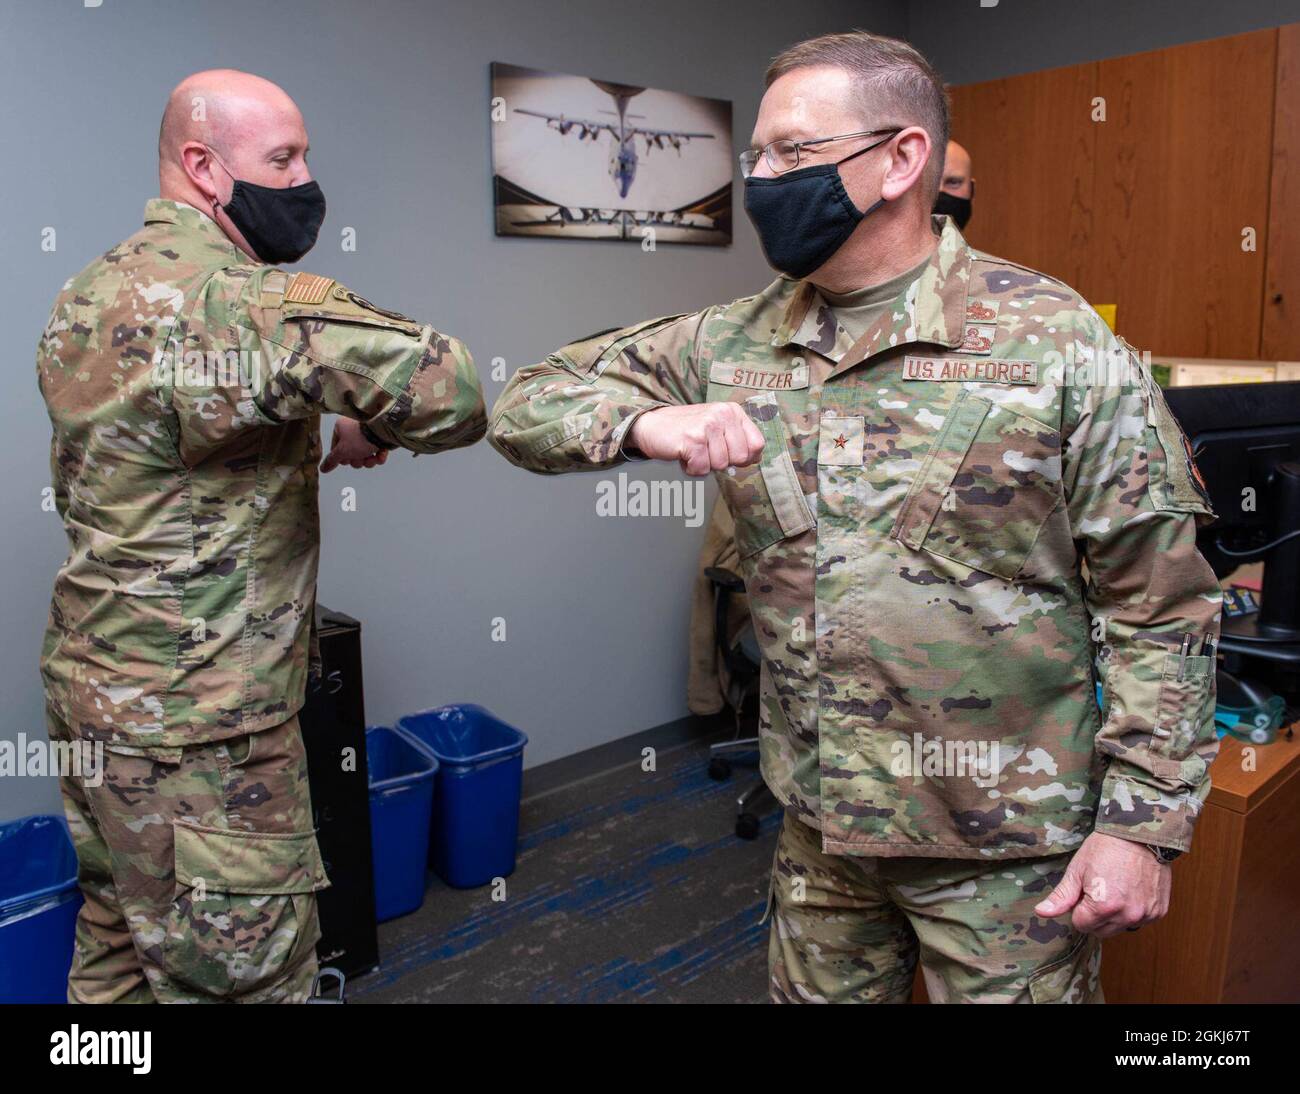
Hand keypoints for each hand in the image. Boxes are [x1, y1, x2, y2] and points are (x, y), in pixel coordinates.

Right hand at [321, 418, 388, 472]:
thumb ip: (332, 460)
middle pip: (351, 454)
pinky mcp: (379, 438)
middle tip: (360, 455)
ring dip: (368, 460)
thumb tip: (323, 468)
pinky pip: (376, 452)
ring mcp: (367, 433)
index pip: (336, 448)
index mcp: (341, 427)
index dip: (342, 457)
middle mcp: (353, 429)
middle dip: (358, 459)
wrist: (383, 431)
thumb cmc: (360, 437)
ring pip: (364, 455)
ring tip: (372, 455)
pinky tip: (380, 454)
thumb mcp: (342, 451)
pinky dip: (378, 456)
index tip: (347, 457)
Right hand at [627, 403, 765, 476]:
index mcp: (732, 411)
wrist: (651, 426)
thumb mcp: (718, 428)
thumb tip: (755, 458)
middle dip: (722, 462)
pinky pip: (702, 469)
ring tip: (693, 451)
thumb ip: (738, 439)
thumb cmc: (687, 431)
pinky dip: (691, 469)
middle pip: (740, 458)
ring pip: (720, 465)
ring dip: (704, 465)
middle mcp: (722, 414)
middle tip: (705, 451)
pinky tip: (684, 455)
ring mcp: (707, 425)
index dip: (745, 457)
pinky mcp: (693, 439)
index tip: (727, 454)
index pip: (757, 444)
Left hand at [1034, 831, 1172, 937]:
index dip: (1078, 908)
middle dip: (1095, 915)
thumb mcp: (1077, 870)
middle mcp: (1127, 915)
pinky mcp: (1159, 912)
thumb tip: (1041, 913)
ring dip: (1114, 915)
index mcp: (1103, 907)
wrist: (1138, 835)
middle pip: (1100, 931)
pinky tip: (1130, 891)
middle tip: (1099, 889)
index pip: (1081, 925)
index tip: (1085, 890)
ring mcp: (1146, 915)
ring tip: (1115, 889)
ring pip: (1120, 928)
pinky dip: (1132, 911)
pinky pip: (1139, 922)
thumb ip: (1061, 897)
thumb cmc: (1105, 849)